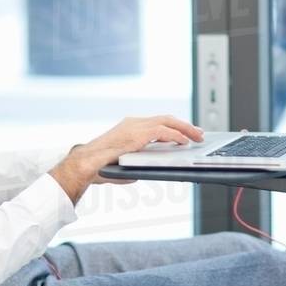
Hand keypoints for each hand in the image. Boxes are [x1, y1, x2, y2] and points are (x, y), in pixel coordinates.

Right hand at [51, 116, 204, 203]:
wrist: (87, 164)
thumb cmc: (103, 167)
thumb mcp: (128, 161)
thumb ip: (142, 159)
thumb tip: (154, 166)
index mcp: (131, 127)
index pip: (158, 122)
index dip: (175, 126)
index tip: (187, 132)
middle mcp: (134, 122)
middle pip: (166, 118)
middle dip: (184, 125)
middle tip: (198, 133)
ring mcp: (135, 126)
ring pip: (167, 121)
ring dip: (185, 129)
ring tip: (197, 136)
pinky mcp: (136, 134)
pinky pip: (162, 131)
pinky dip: (176, 135)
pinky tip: (184, 142)